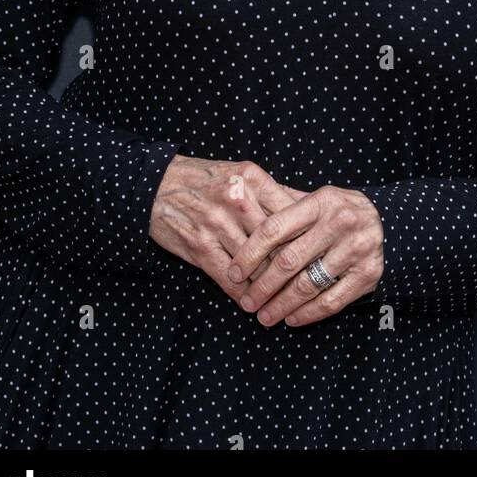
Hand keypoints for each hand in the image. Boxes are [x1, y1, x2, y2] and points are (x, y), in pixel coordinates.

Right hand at [148, 155, 306, 301]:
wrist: (157, 185)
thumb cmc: (207, 180)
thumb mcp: (243, 174)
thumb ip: (276, 191)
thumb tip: (313, 206)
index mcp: (253, 178)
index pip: (292, 214)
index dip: (308, 238)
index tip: (318, 256)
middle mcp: (237, 199)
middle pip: (277, 242)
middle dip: (293, 267)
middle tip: (308, 285)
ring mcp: (217, 223)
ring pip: (256, 264)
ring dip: (269, 287)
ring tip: (282, 300)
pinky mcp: (199, 246)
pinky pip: (229, 278)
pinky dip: (243, 294)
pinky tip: (251, 302)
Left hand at [227, 184, 384, 326]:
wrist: (388, 220)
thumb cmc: (339, 211)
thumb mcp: (316, 199)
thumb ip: (284, 205)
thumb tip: (242, 213)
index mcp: (320, 201)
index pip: (274, 228)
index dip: (250, 254)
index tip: (233, 273)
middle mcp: (340, 222)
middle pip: (289, 261)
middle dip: (262, 286)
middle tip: (246, 303)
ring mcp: (357, 248)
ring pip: (308, 285)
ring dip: (281, 305)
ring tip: (264, 317)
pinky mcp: (369, 273)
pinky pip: (332, 301)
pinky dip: (308, 314)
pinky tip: (292, 319)